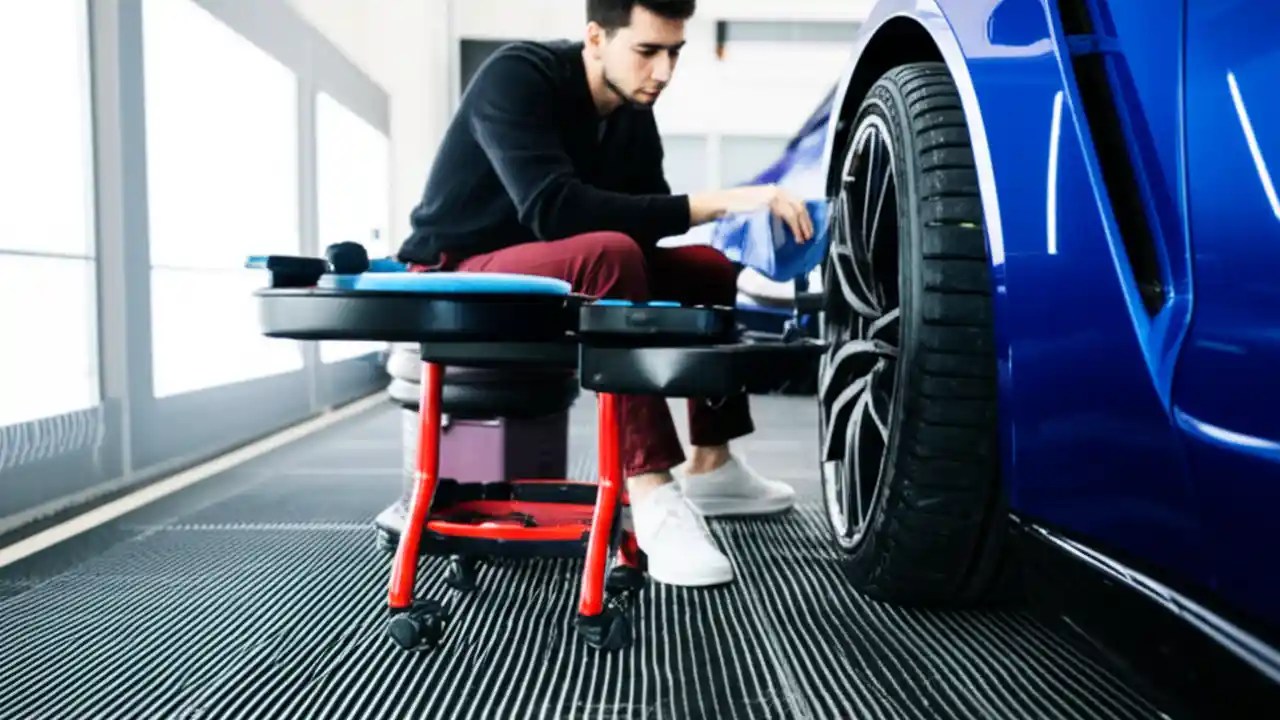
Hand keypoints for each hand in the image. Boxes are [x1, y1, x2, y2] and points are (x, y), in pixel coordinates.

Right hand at [689, 184, 814, 242]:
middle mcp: (776, 190)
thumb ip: (769, 208)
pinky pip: (788, 216)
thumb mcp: (756, 204)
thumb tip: (781, 222)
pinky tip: (796, 236)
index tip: (808, 226)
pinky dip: (795, 227)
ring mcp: (773, 196)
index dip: (805, 214)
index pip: (796, 200)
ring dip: (802, 226)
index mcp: (773, 189)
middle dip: (807, 221)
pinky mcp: (769, 204)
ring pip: (796, 211)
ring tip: (803, 239)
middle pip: (800, 205)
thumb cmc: (734, 208)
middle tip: (809, 234)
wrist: (721, 203)